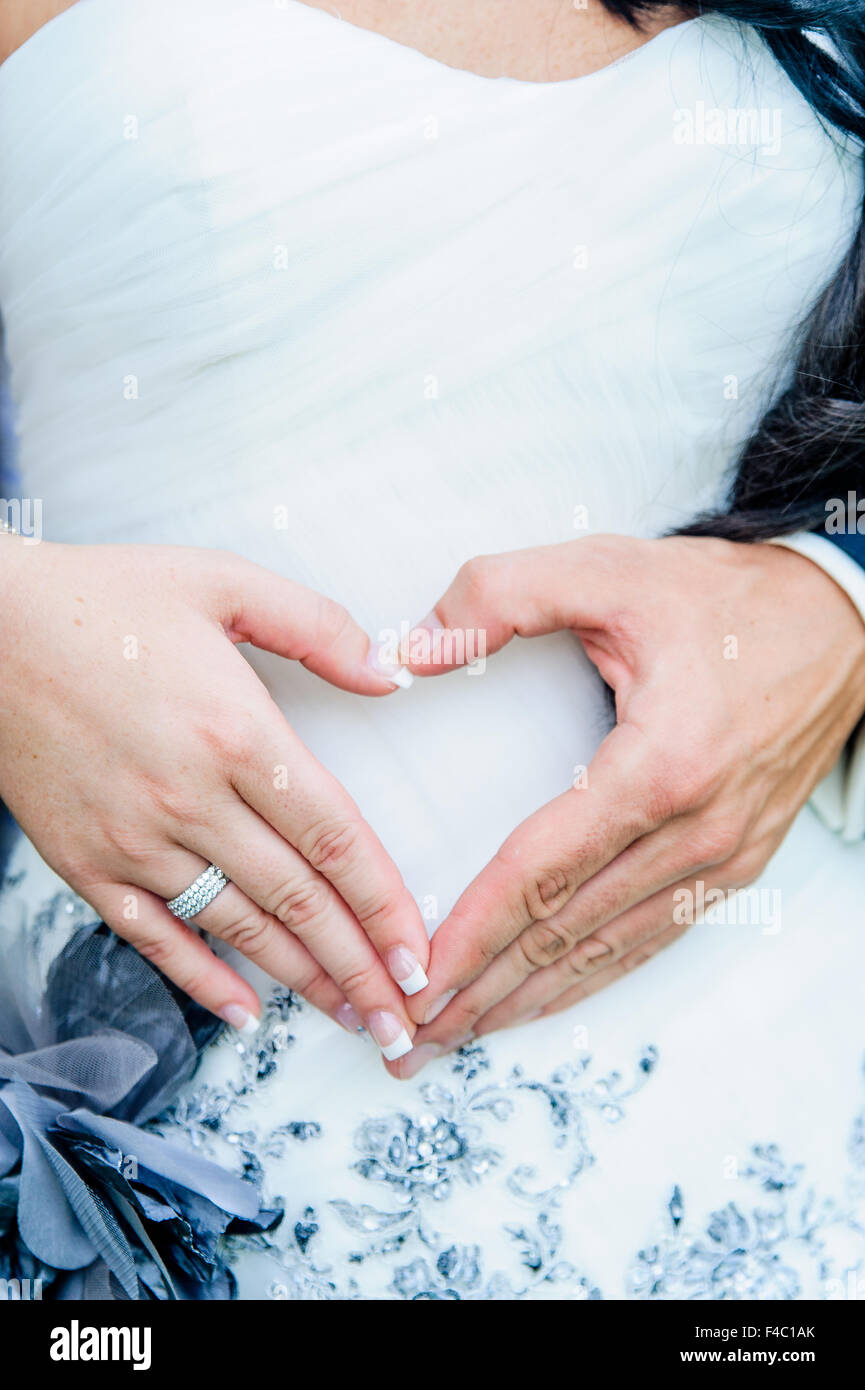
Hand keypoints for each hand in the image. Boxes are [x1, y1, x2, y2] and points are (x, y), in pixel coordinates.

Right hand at [0, 539, 426, 1056]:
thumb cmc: (103, 601)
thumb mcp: (223, 581)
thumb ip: (317, 626)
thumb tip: (388, 677)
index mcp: (236, 732)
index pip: (334, 836)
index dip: (385, 902)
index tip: (418, 951)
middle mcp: (189, 798)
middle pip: (297, 900)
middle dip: (359, 967)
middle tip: (403, 1018)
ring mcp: (133, 838)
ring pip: (236, 927)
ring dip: (300, 980)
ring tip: (349, 1017)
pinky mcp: (85, 861)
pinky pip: (153, 936)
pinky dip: (201, 980)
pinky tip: (245, 1012)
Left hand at [391, 535, 864, 1074]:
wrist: (837, 625)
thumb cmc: (724, 601)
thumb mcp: (608, 569)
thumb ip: (500, 596)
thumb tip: (411, 650)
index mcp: (661, 766)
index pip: (544, 871)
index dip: (472, 930)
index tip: (415, 973)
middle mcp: (697, 830)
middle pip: (566, 932)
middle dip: (479, 989)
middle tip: (407, 1036)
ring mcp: (724, 858)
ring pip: (605, 953)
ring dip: (525, 1001)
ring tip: (453, 1038)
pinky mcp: (736, 866)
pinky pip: (648, 941)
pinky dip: (587, 980)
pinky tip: (541, 1003)